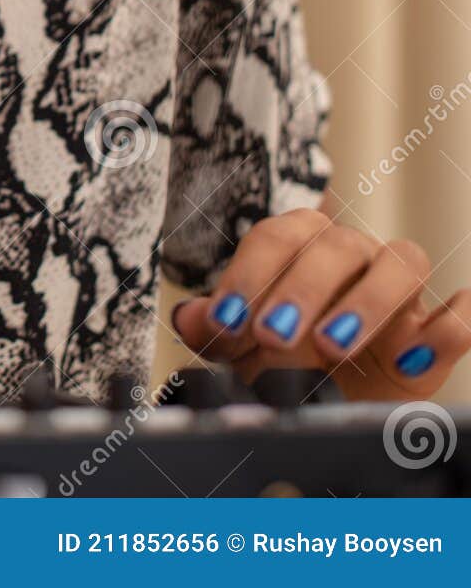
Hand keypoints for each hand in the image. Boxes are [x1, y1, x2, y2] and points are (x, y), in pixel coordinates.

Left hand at [172, 208, 470, 400]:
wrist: (329, 396)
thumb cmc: (279, 354)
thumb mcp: (240, 344)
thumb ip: (215, 328)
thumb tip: (189, 318)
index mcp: (299, 240)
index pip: (275, 237)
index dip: (248, 276)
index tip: (228, 322)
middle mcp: (352, 252)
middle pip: (335, 245)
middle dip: (300, 289)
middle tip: (272, 335)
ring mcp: (400, 286)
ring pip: (402, 262)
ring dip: (368, 300)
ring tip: (331, 345)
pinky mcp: (433, 328)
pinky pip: (459, 314)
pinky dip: (446, 326)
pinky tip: (411, 356)